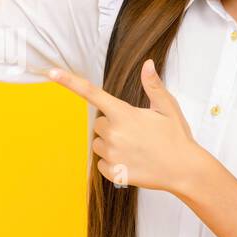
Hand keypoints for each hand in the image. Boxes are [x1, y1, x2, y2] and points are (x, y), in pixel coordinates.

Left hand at [49, 59, 207, 194]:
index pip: (91, 93)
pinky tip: (133, 161)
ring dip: (111, 144)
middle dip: (112, 125)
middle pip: (98, 123)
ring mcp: (111, 154)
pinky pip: (102, 163)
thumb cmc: (176, 137)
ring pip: (99, 143)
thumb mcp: (167, 107)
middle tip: (136, 131)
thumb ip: (153, 85)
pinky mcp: (112, 172)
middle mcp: (113, 133)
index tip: (52, 73)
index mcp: (123, 114)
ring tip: (136, 148)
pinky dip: (114, 162)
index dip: (69, 82)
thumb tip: (147, 64)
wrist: (184, 170)